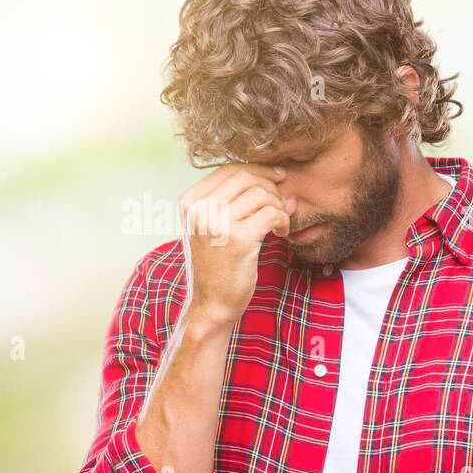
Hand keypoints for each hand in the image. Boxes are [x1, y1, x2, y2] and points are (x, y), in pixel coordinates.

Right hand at [177, 163, 291, 326]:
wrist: (212, 303)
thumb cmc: (218, 265)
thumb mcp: (216, 228)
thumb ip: (240, 202)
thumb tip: (282, 181)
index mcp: (189, 202)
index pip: (228, 170)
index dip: (258, 170)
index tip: (278, 178)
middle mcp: (199, 209)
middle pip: (246, 177)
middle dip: (271, 187)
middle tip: (281, 204)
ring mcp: (217, 223)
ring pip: (261, 194)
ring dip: (279, 206)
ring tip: (280, 223)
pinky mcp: (238, 239)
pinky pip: (272, 213)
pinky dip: (283, 221)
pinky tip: (281, 233)